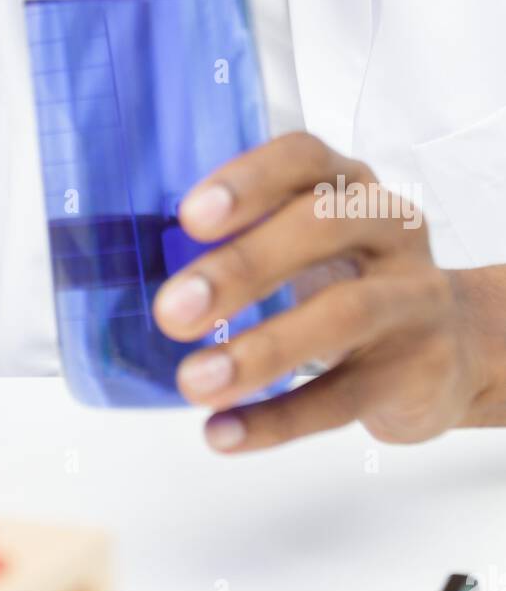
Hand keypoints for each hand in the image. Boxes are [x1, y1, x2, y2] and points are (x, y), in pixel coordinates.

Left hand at [152, 132, 488, 451]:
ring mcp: (412, 298)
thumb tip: (135, 264)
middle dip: (242, 267)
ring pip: (341, 315)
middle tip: (172, 310)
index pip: (304, 159)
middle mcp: (388, 229)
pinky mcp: (417, 371)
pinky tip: (224, 431)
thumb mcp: (313, 238)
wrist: (455, 346)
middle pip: (321, 229)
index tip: (190, 215)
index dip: (249, 180)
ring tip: (195, 381)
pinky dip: (278, 419)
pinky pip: (343, 397)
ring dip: (260, 352)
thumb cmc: (354, 279)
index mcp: (349, 185)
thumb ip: (248, 235)